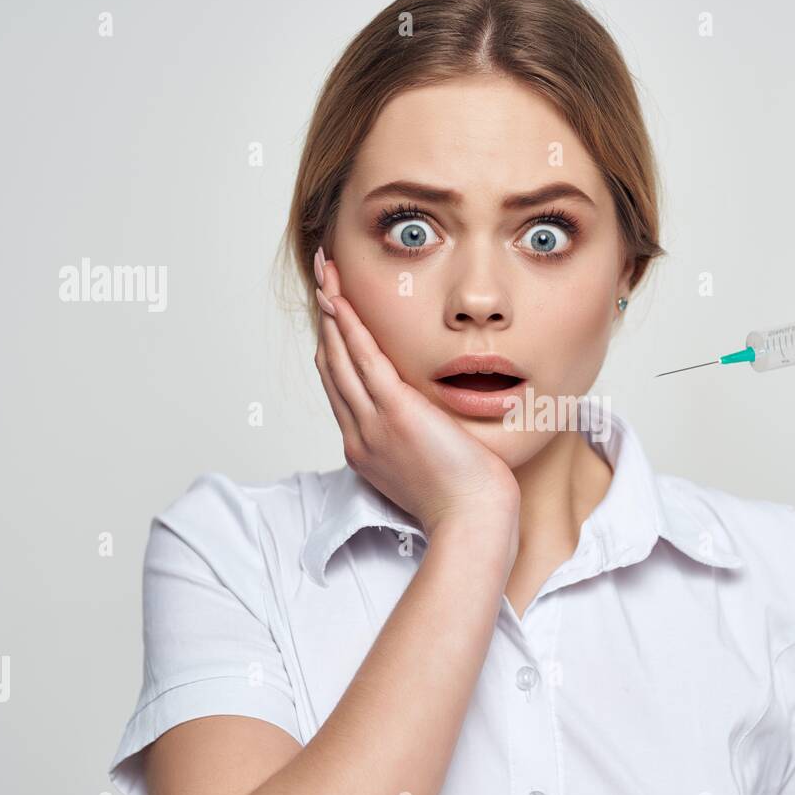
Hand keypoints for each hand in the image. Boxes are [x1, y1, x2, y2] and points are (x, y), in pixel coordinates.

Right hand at [311, 248, 520, 555]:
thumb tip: (429, 421)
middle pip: (332, 365)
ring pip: (340, 356)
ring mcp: (372, 424)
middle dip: (326, 318)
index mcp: (366, 448)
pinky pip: (364, 360)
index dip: (333, 346)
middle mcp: (359, 434)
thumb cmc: (465, 502)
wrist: (472, 522)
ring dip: (331, 309)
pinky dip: (350, 326)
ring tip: (325, 272)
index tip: (333, 315)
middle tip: (322, 279)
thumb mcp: (431, 466)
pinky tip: (341, 299)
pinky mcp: (395, 413)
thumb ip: (420, 439)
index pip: (340, 387)